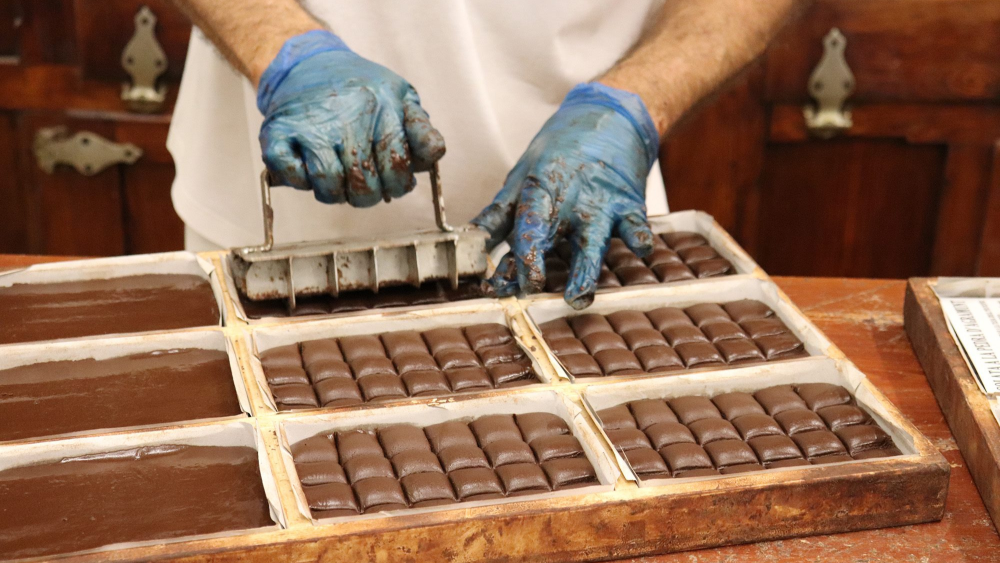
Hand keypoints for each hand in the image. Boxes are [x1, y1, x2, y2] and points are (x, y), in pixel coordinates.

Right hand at [257, 31, 444, 205]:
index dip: (398, 184)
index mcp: (382, 108)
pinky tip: (309, 168)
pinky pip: (293, 176)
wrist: (307, 62)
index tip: (393, 182)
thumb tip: (433, 155)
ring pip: (328, 185)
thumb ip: (421, 130)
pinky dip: (301, 181)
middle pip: (363, 183)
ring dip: (334, 193)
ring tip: (338, 178)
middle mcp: (347, 116)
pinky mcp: (278, 133)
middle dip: (367, 194)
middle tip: (364, 186)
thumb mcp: (400, 97)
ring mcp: (311, 125)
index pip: (397, 166)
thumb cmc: (359, 87)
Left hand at [472, 83, 659, 308]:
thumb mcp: (522, 177)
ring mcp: (600, 203)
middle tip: (530, 290)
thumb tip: (469, 244)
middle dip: (539, 263)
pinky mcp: (629, 205)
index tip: (500, 282)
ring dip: (585, 270)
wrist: (608, 117)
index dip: (512, 251)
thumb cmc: (559, 153)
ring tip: (578, 297)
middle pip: (550, 235)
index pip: (523, 223)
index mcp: (538, 189)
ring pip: (592, 240)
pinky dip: (639, 236)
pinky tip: (641, 249)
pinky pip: (636, 223)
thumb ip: (499, 215)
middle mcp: (567, 199)